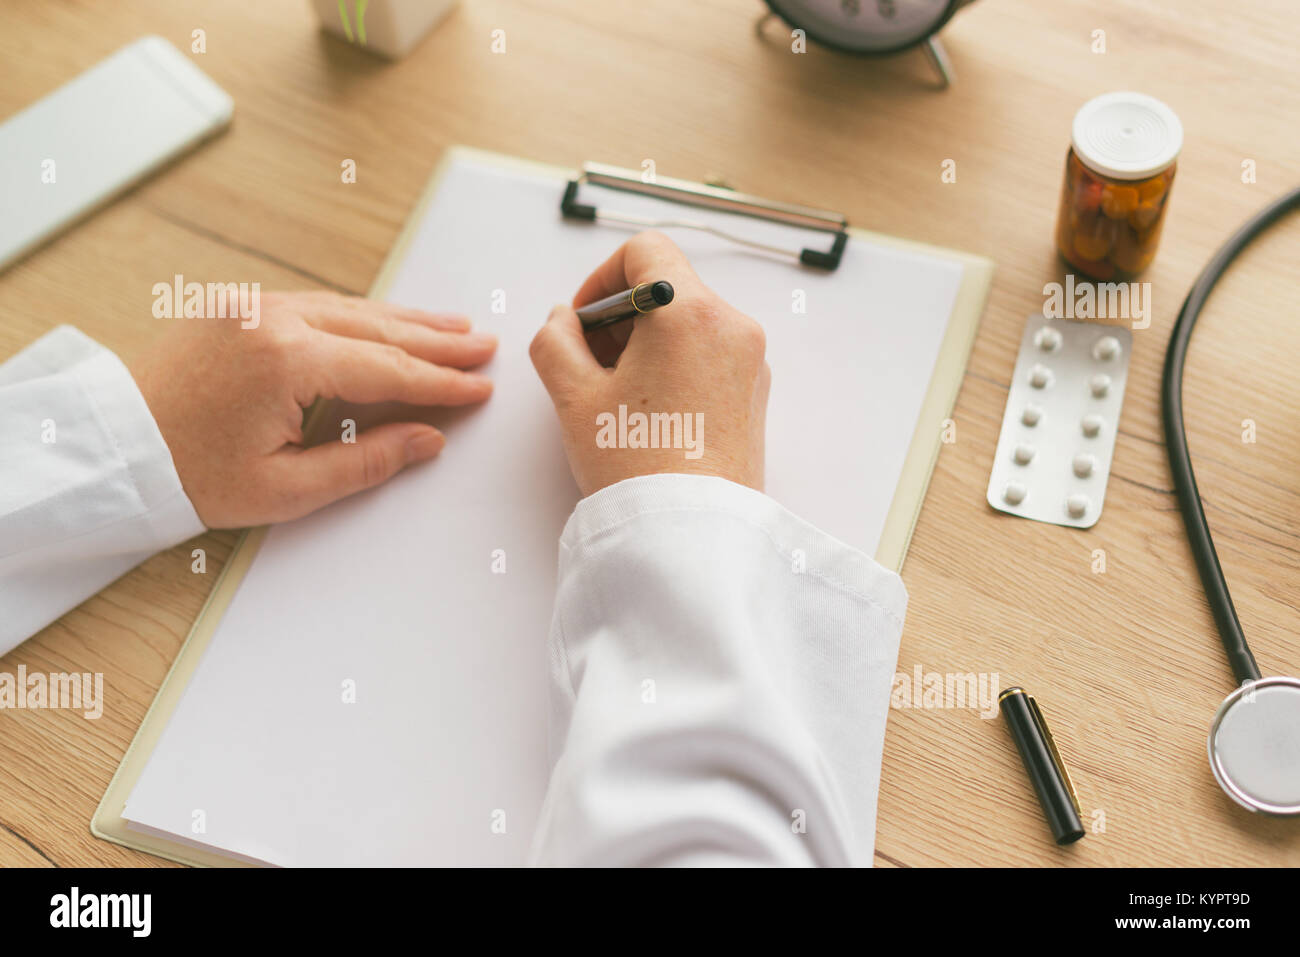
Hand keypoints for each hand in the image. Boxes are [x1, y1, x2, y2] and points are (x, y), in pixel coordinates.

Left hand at [129, 290, 495, 527]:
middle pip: (379, 328)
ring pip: (352, 308)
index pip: (389, 368)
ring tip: (452, 326)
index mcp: (286, 361)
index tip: (480, 386)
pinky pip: (318, 305)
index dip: (442, 382)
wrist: (114, 447)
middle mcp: (273, 319)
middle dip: (437, 340)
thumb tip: (428, 438)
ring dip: (405, 320)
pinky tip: (388, 321)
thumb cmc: (186, 473)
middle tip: (482, 344)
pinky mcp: (237, 306)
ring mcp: (253, 305)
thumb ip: (366, 462)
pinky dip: (362, 315)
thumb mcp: (285, 488)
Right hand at [529, 232, 768, 496]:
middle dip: (620, 317)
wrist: (689, 535)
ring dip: (645, 343)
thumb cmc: (636, 466)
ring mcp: (750, 361)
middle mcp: (731, 326)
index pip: (646, 251)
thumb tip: (562, 321)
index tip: (584, 319)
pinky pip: (709, 355)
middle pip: (667, 289)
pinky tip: (646, 412)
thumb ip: (555, 340)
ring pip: (688, 323)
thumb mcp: (574, 396)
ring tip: (615, 396)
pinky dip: (674, 366)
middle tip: (588, 363)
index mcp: (690, 311)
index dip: (603, 277)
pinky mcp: (754, 394)